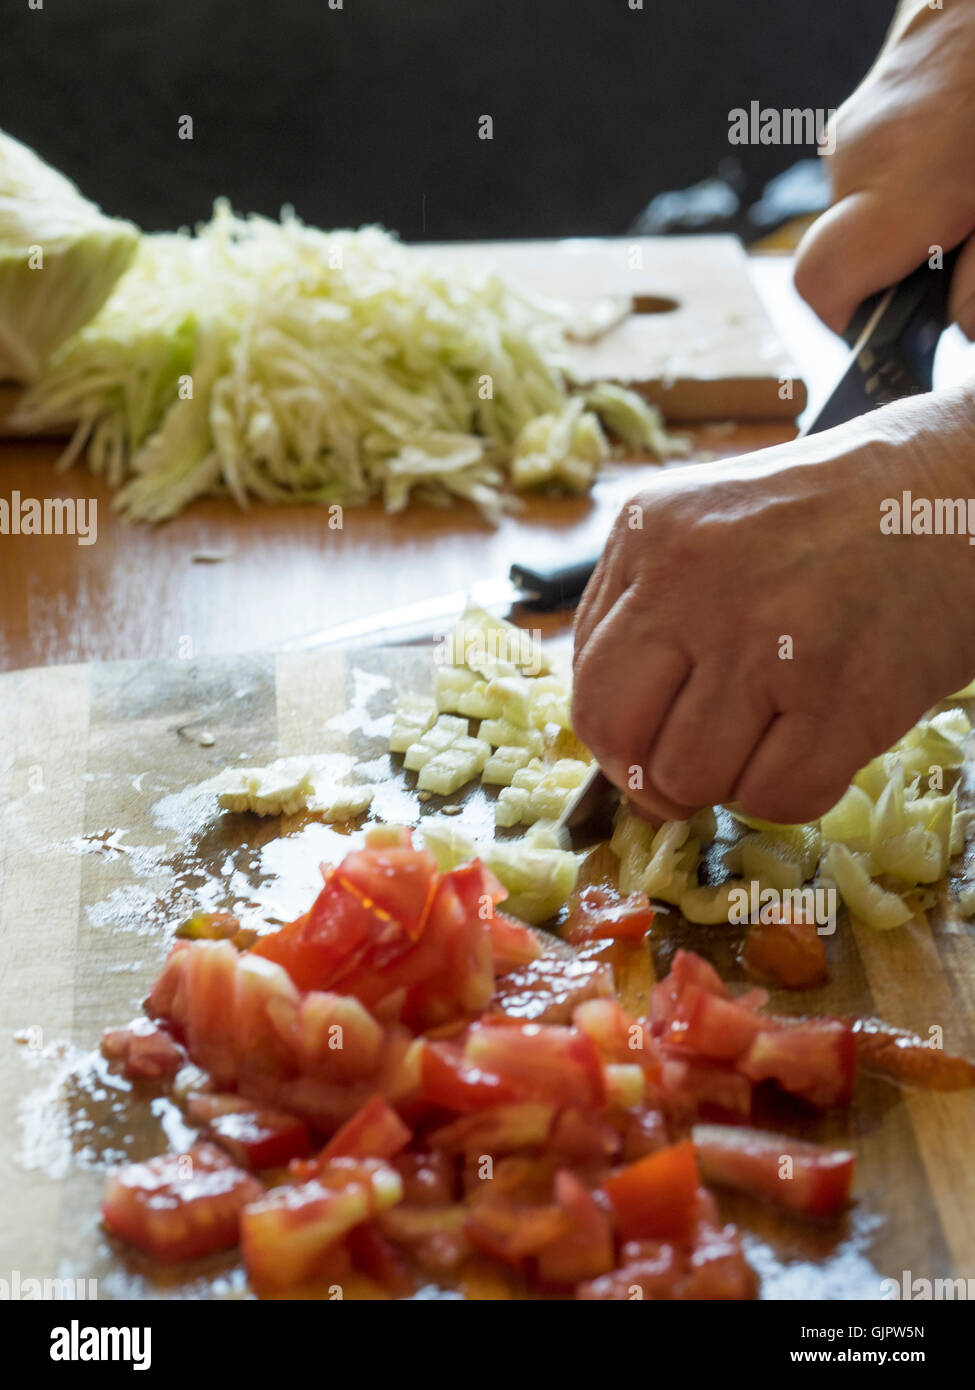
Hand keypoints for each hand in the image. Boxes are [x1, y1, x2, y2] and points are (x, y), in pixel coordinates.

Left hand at [571, 386, 974, 824]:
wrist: (957, 494)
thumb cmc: (826, 521)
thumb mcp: (704, 524)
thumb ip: (640, 611)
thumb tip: (610, 738)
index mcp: (650, 537)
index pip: (587, 687)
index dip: (619, 741)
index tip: (654, 748)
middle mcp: (696, 584)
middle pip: (621, 744)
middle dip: (657, 775)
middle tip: (704, 759)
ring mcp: (769, 640)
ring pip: (694, 780)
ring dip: (732, 779)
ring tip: (777, 727)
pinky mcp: (844, 694)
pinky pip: (776, 799)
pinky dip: (793, 792)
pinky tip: (821, 739)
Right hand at [794, 0, 974, 335]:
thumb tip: (958, 326)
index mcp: (896, 192)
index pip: (820, 286)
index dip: (848, 323)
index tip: (890, 332)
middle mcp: (860, 158)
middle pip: (840, 249)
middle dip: (889, 270)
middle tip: (952, 260)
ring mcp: (860, 123)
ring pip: (862, 205)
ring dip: (908, 220)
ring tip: (966, 199)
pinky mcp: (874, 98)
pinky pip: (878, 163)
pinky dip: (914, 178)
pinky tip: (960, 159)